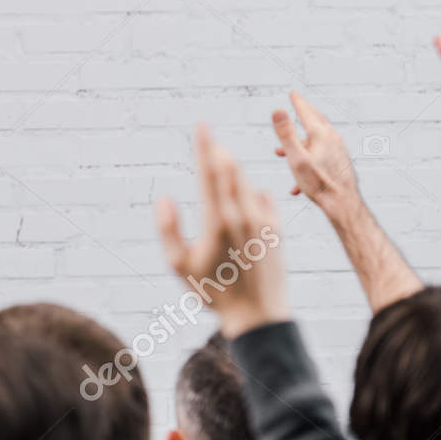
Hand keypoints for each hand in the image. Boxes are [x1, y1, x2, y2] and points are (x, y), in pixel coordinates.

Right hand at [156, 124, 287, 337]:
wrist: (258, 314)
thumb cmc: (213, 291)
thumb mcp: (179, 265)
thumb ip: (168, 230)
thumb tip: (164, 199)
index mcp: (217, 220)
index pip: (209, 173)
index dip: (204, 146)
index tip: (202, 125)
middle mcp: (243, 215)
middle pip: (230, 170)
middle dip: (218, 151)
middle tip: (209, 137)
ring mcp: (263, 221)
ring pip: (247, 182)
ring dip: (234, 170)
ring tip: (223, 161)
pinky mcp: (277, 230)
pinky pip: (265, 198)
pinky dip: (253, 191)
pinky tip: (248, 193)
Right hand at [271, 91, 361, 219]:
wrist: (343, 204)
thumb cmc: (318, 183)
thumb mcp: (296, 158)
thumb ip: (286, 134)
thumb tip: (277, 110)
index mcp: (321, 135)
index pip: (307, 112)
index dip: (297, 102)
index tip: (292, 93)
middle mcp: (333, 139)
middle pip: (317, 121)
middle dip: (304, 114)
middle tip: (298, 106)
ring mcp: (338, 150)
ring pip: (317, 140)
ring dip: (300, 142)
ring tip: (282, 153)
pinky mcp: (340, 162)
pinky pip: (321, 155)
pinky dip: (307, 160)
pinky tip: (297, 183)